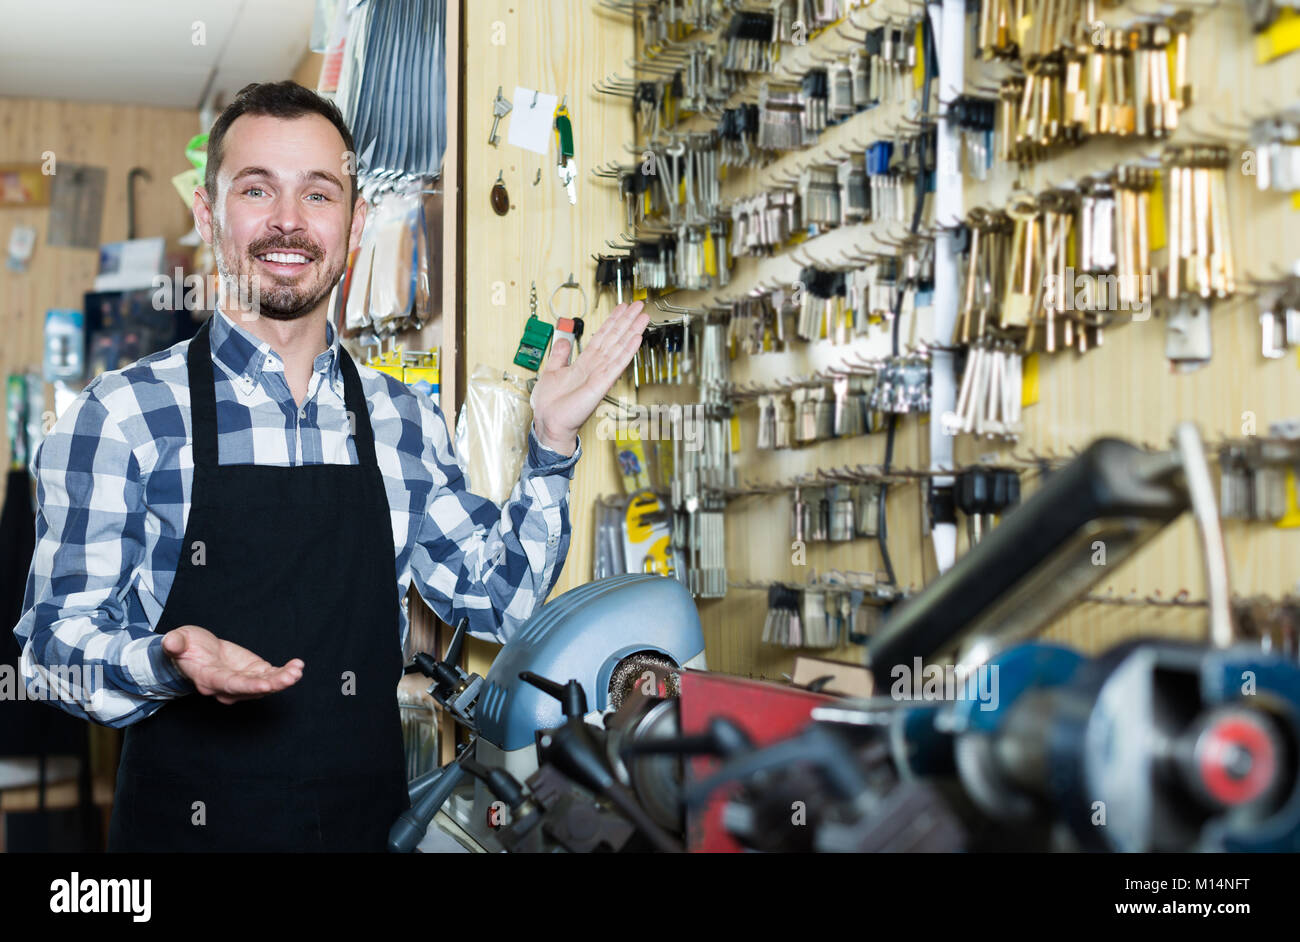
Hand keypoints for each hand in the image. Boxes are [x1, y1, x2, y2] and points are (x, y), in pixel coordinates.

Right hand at [162, 625, 303, 704]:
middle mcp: (226, 686)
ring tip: (298, 670)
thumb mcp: (177, 640)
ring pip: (264, 685)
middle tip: (292, 676)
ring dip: (283, 679)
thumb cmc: (185, 646)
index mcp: (208, 678)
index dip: (249, 685)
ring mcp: (241, 682)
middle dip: (273, 684)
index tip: (267, 684)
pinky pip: (270, 676)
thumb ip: (175, 643)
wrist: (195, 652)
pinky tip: (297, 667)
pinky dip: (284, 673)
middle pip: (252, 689)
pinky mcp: (252, 673)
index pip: (230, 685)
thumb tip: (171, 641)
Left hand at [530, 300, 648, 454]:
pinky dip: (627, 351)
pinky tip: (637, 339)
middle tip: (639, 306)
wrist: (549, 422)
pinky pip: (616, 364)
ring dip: (631, 331)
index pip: (601, 337)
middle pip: (614, 338)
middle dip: (626, 321)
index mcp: (583, 363)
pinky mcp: (601, 384)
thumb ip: (559, 355)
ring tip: (643, 317)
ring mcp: (600, 374)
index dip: (612, 321)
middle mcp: (594, 367)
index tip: (621, 309)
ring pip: (618, 347)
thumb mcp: (551, 371)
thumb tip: (562, 341)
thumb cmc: (551, 404)